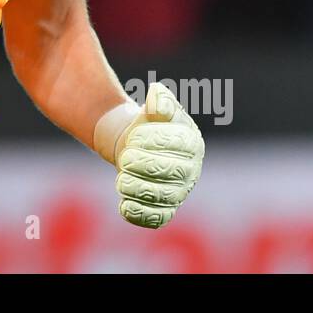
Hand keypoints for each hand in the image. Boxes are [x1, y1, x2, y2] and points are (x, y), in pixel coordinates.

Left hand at [106, 83, 204, 228]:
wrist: (134, 145)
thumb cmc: (148, 124)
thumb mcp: (154, 107)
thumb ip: (159, 100)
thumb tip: (157, 95)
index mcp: (191, 142)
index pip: (179, 143)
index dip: (155, 141)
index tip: (133, 136)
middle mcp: (190, 170)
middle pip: (173, 172)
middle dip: (147, 166)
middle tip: (124, 159)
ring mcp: (178, 192)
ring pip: (164, 197)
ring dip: (141, 190)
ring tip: (121, 180)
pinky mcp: (164, 209)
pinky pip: (157, 217)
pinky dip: (142, 214)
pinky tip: (125, 205)